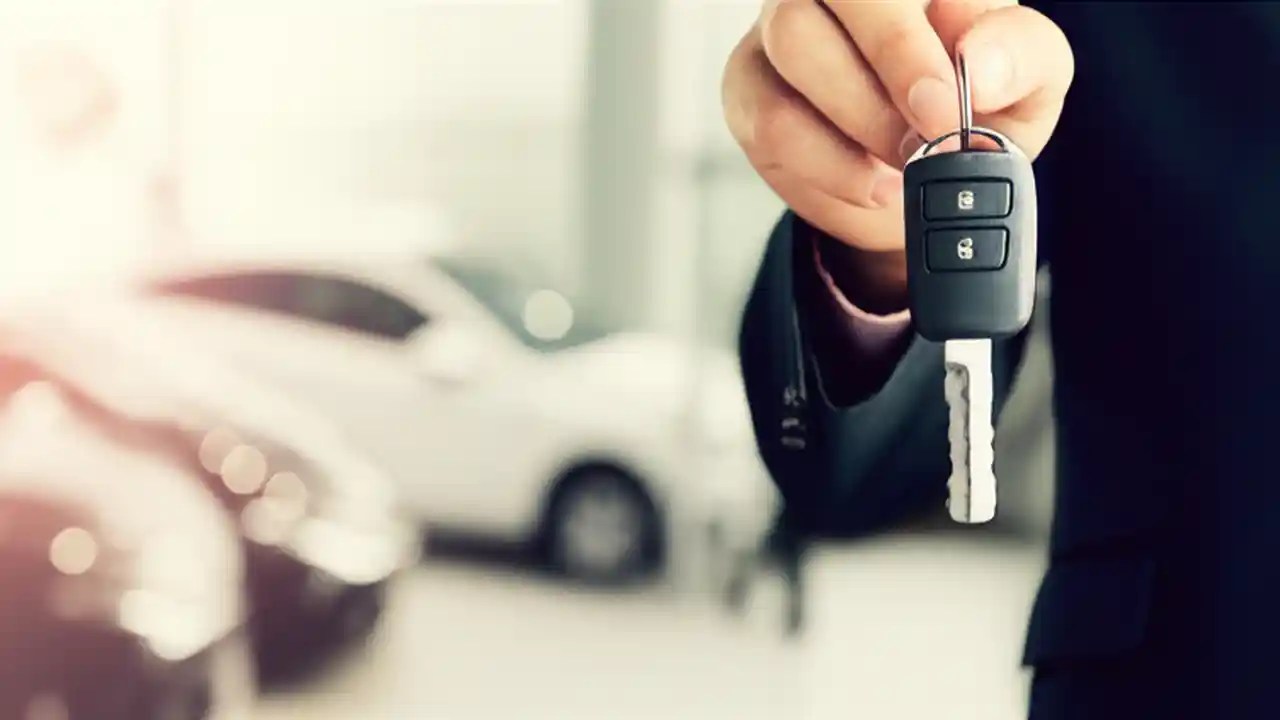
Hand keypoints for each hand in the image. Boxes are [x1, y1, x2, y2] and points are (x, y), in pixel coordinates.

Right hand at [723, 0, 1072, 262]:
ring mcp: (783, 28)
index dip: (915, 32)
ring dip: (859, 119)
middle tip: (933, 132)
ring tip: (908, 164)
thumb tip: (979, 64)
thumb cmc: (974, 120)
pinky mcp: (747, 88)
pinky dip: (828, 166)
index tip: (953, 95)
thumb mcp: (1030, 89)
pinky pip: (769, 120)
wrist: (920, 192)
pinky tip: (871, 185)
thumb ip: (1022, 56)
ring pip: (794, 44)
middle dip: (892, 61)